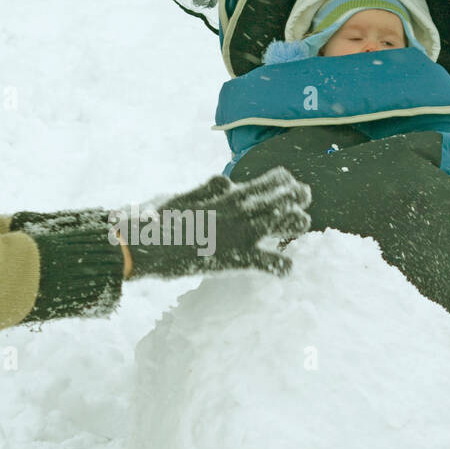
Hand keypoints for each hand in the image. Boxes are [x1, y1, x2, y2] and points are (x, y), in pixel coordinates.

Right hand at [115, 168, 311, 278]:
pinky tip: (284, 269)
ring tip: (299, 223)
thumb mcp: (183, 196)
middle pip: (283, 199)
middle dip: (297, 196)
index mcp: (227, 195)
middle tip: (304, 197)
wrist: (145, 244)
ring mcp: (242, 234)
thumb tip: (227, 182)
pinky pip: (271, 264)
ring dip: (295, 223)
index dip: (283, 180)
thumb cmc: (158, 220)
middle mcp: (240, 211)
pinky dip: (281, 267)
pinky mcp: (238, 259)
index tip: (289, 181)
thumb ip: (208, 190)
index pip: (268, 181)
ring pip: (285, 223)